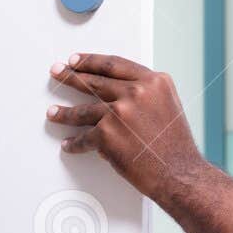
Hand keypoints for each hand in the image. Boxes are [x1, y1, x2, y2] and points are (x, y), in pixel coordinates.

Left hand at [46, 54, 207, 197]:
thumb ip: (146, 95)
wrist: (179, 172)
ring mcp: (119, 112)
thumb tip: (120, 93)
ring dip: (64, 113)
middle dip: (71, 76)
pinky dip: (74, 143)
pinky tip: (69, 144)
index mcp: (153, 82)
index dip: (91, 61)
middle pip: (94, 81)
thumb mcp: (168, 106)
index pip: (114, 65)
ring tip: (53, 112)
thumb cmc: (175, 146)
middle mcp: (136, 92)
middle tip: (58, 72)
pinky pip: (84, 138)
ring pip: (83, 110)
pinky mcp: (107, 134)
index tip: (77, 60)